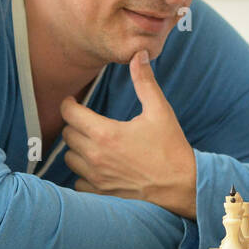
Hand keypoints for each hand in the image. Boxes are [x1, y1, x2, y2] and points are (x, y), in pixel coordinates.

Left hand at [62, 49, 196, 217]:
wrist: (181, 185)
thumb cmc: (170, 147)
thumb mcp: (160, 110)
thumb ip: (144, 82)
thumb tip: (139, 55)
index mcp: (105, 133)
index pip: (69, 114)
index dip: (68, 104)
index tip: (73, 102)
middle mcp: (95, 156)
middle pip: (68, 135)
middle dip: (75, 124)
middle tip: (87, 120)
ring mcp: (96, 177)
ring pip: (69, 158)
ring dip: (77, 148)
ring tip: (91, 142)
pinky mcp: (101, 193)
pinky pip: (78, 182)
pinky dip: (83, 173)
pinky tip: (97, 166)